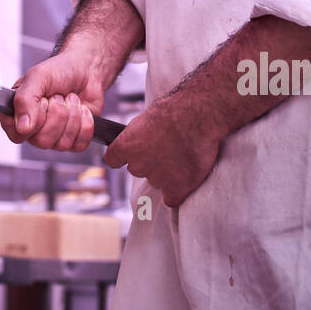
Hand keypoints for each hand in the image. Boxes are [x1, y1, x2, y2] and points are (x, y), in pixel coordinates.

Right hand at [0, 47, 104, 152]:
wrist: (86, 69)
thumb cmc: (60, 70)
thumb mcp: (38, 77)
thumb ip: (25, 100)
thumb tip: (23, 127)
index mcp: (18, 112)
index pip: (16, 135)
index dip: (33, 120)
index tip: (42, 101)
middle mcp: (34, 128)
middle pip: (42, 141)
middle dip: (57, 114)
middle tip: (58, 97)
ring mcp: (54, 136)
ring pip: (62, 143)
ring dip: (72, 115)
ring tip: (70, 99)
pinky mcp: (74, 140)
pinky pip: (79, 144)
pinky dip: (86, 123)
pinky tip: (82, 110)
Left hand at [103, 90, 223, 206]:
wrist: (197, 117)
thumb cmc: (173, 111)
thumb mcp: (145, 118)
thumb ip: (136, 136)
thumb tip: (137, 142)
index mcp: (126, 146)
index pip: (113, 159)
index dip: (123, 156)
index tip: (131, 153)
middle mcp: (138, 165)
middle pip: (137, 169)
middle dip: (148, 162)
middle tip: (165, 149)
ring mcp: (157, 179)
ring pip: (157, 181)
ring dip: (165, 174)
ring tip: (181, 157)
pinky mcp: (177, 188)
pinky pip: (171, 198)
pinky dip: (177, 191)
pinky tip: (184, 179)